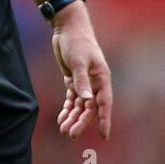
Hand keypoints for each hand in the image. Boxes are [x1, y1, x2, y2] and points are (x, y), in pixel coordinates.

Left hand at [51, 10, 112, 140]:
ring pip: (80, 106)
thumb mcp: (78, 61)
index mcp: (101, 79)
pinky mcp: (73, 81)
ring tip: (63, 130)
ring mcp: (84, 83)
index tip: (103, 135)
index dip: (104, 120)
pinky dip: (67, 109)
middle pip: (89, 108)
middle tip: (71, 135)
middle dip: (81, 122)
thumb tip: (87, 100)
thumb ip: (82, 80)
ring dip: (73, 118)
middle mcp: (95, 83)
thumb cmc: (77, 42)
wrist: (68, 28)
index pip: (104, 103)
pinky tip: (61, 119)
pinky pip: (72, 100)